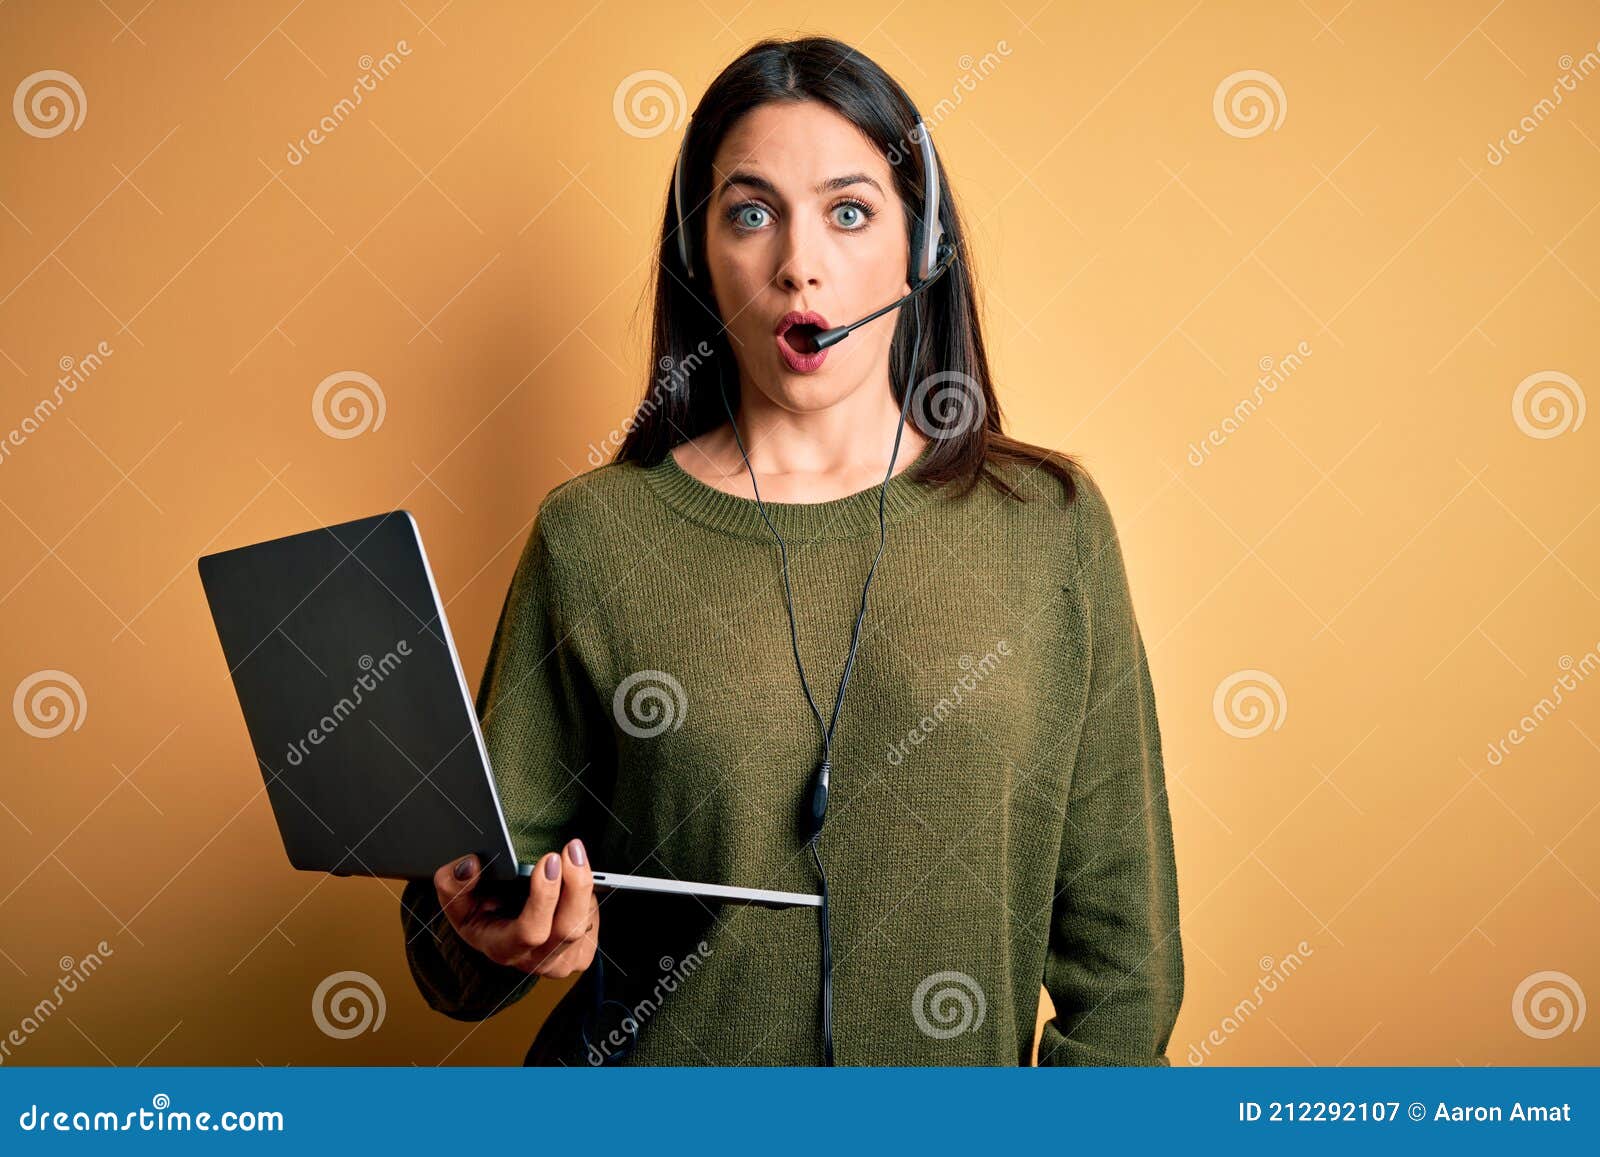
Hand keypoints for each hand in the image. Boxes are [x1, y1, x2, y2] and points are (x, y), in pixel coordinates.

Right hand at [431, 839, 597, 977]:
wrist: (500, 938)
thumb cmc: (480, 916)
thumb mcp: (456, 903)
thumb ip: (452, 884)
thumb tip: (470, 865)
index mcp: (503, 949)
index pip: (530, 931)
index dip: (543, 896)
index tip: (549, 860)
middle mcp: (536, 961)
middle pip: (568, 928)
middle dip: (575, 884)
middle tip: (572, 849)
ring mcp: (561, 962)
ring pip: (585, 922)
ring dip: (583, 884)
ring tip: (574, 855)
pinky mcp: (581, 955)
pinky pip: (593, 921)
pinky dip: (587, 896)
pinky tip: (574, 881)